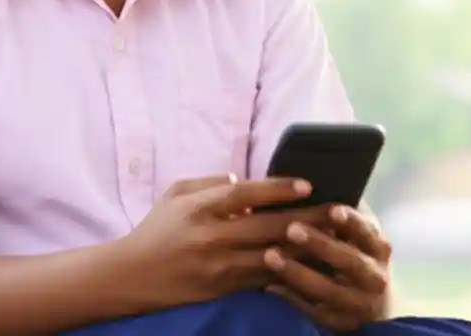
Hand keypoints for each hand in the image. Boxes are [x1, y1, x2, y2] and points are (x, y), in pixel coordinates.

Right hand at [118, 175, 334, 307]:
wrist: (131, 277)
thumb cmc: (156, 230)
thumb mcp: (175, 195)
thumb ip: (207, 183)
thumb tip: (239, 180)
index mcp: (199, 209)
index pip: (245, 194)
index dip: (277, 188)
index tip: (307, 184)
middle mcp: (211, 237)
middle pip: (267, 227)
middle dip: (307, 218)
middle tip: (339, 210)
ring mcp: (218, 267)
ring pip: (271, 256)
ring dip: (305, 247)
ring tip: (334, 238)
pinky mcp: (223, 289)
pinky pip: (263, 280)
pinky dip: (288, 271)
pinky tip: (311, 264)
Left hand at [264, 205, 391, 332]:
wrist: (374, 307)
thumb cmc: (358, 256)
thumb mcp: (360, 236)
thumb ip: (345, 213)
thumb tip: (322, 173)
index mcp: (378, 248)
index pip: (367, 232)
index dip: (351, 222)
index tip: (332, 209)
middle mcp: (374, 277)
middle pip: (349, 261)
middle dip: (320, 245)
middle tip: (291, 228)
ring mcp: (359, 304)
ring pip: (329, 290)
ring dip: (298, 273)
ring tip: (270, 256)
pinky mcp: (341, 324)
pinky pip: (314, 312)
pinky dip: (292, 299)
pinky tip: (269, 286)